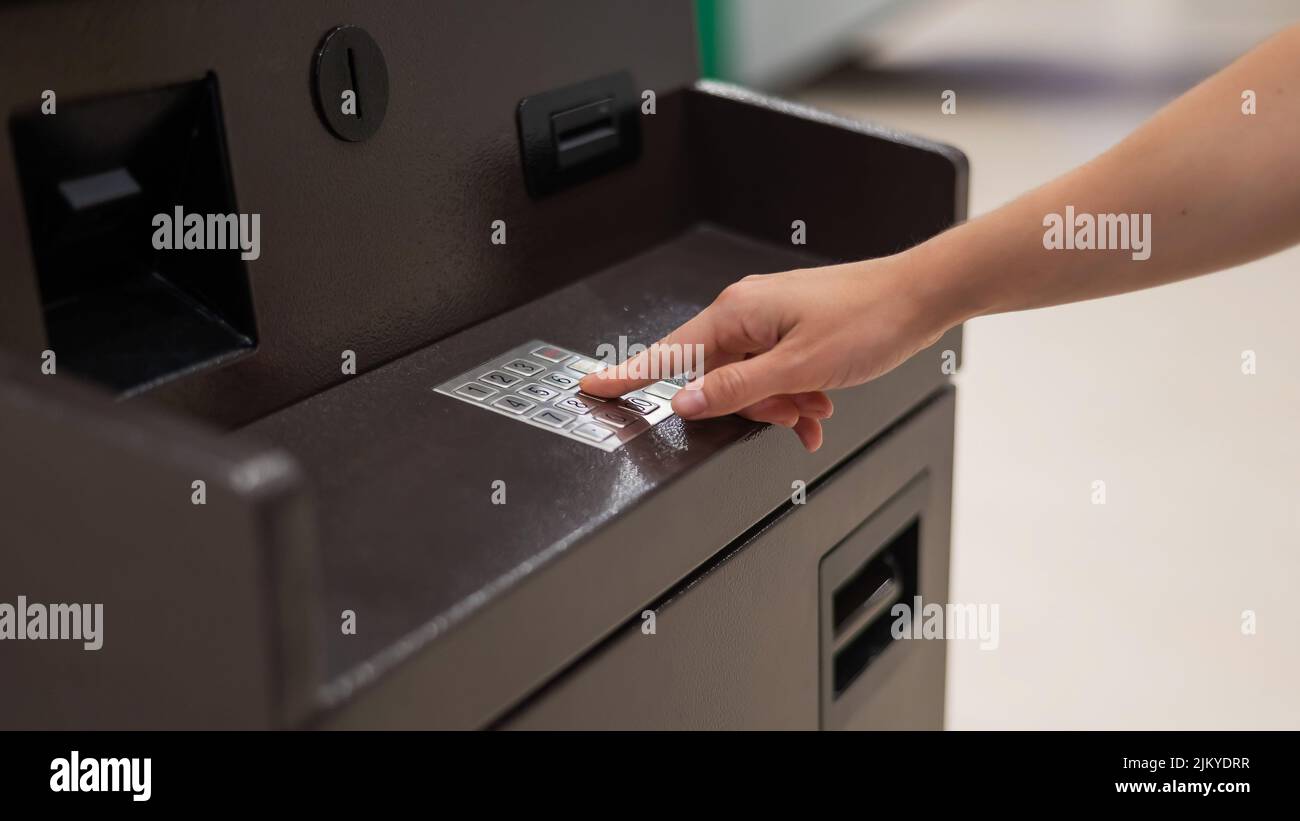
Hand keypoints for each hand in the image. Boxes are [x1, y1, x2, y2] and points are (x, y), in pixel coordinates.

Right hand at [579, 252, 956, 451]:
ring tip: (816, 406)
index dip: (626, 375)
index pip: (667, 353)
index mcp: (737, 313)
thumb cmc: (869, 320)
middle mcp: (746, 311)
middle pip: (716, 378)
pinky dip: (793, 395)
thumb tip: (685, 403)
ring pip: (750, 381)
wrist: (920, 297)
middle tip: (791, 412)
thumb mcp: (799, 368)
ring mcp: (770, 319)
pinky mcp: (791, 329)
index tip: (592, 388)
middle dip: (751, 406)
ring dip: (780, 404)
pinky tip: (818, 406)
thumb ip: (737, 390)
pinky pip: (774, 373)